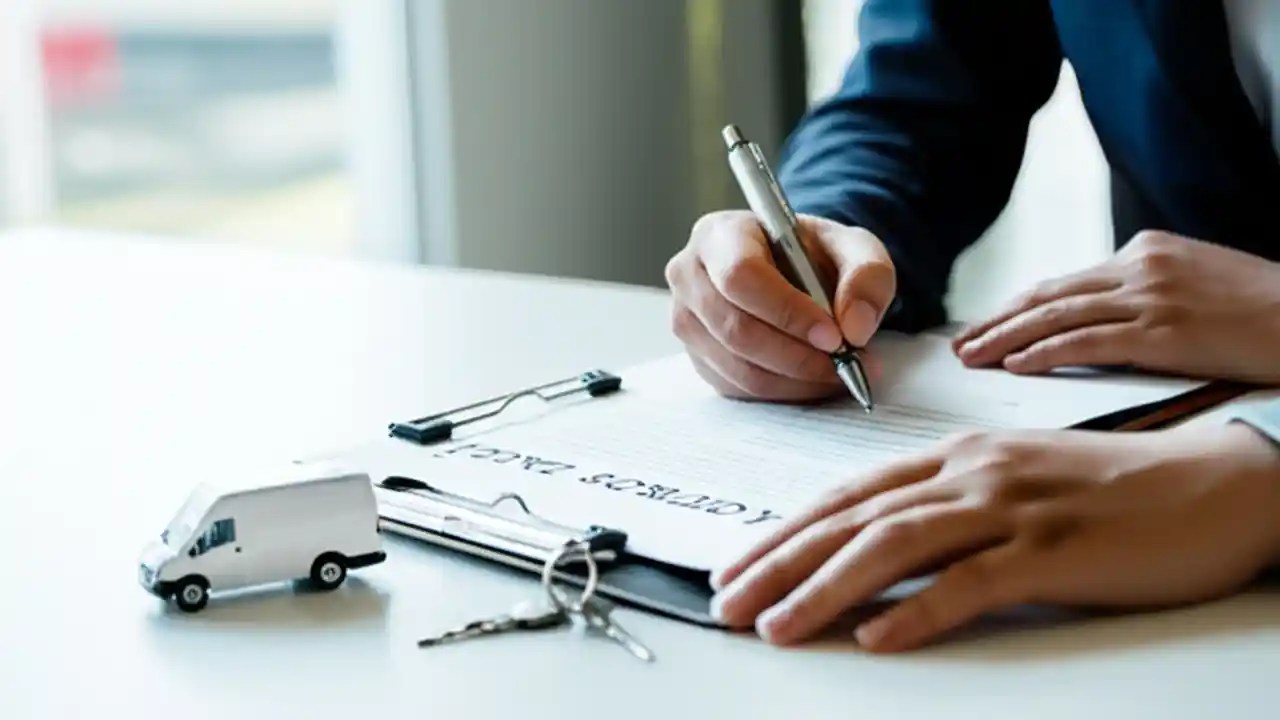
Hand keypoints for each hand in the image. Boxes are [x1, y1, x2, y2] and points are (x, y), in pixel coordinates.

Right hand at [665, 211, 894, 401]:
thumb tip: (855, 327)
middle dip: (796, 356)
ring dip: (795, 379)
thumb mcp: (854, 246)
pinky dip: (783, 392)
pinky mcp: (698, 357)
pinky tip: (813, 380)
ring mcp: (686, 321)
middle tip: (845, 363)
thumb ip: (867, 275)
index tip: (834, 336)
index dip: (787, 312)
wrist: (794, 272)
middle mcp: (690, 276)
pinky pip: (738, 387)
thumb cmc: (814, 254)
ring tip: (839, 373)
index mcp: (720, 234)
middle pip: (735, 329)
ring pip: (737, 367)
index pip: (740, 276)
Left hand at [710, 423, 1279, 651]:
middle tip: (728, 600)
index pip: (849, 495)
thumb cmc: (1108, 488)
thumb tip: (875, 551)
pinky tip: (878, 640)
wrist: (1211, 483)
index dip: (787, 531)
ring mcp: (1012, 510)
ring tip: (778, 626)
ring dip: (827, 589)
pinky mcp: (1055, 551)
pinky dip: (921, 613)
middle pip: (855, 519)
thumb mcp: (1011, 481)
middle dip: (782, 562)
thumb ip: (944, 507)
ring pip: (897, 546)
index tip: (739, 564)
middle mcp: (973, 475)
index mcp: (957, 457)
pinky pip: (974, 584)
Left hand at [953, 231, 1279, 382]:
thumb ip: (1146, 295)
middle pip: (1048, 295)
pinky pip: (1088, 341)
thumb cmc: (1264, 310)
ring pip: (1056, 316)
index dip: (1018, 307)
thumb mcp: (1197, 284)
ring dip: (1006, 338)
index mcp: (1145, 253)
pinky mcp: (1163, 331)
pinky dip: (1046, 351)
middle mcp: (1139, 268)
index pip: (1064, 283)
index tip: (986, 327)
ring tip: (972, 357)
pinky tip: (1017, 364)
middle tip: (961, 345)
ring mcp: (1150, 298)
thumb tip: (1102, 319)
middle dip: (998, 321)